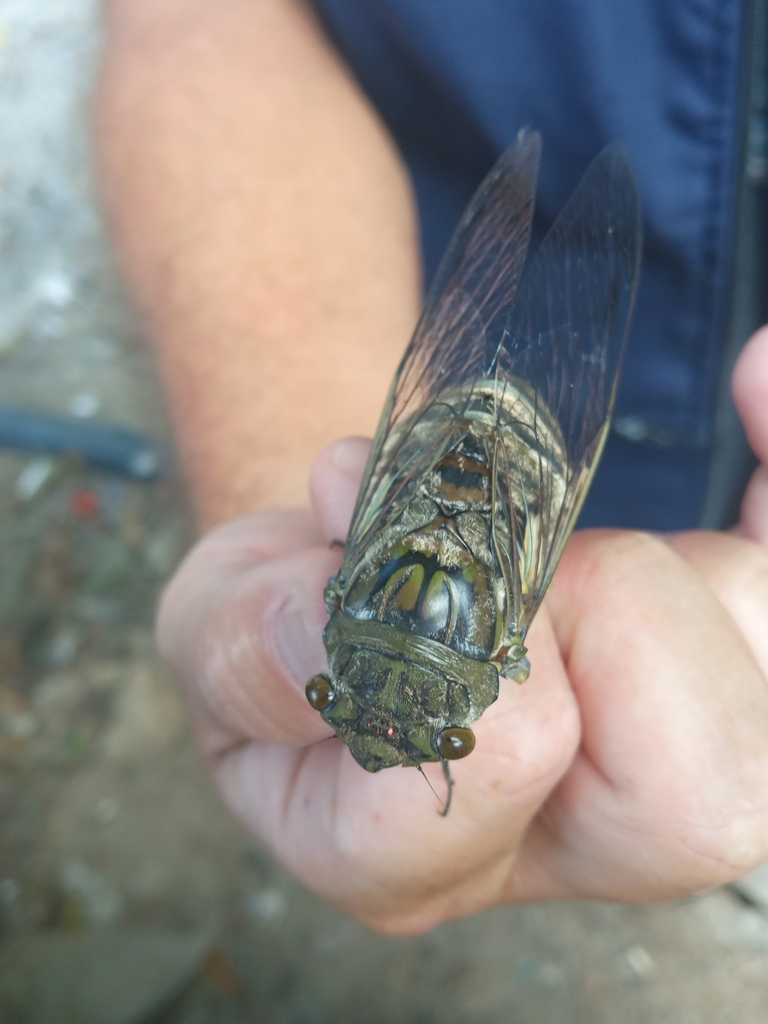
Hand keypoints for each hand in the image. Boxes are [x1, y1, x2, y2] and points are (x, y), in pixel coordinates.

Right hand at [157, 328, 767, 934]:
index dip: (472, 640)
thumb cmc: (282, 623)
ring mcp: (669, 770)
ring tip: (538, 550)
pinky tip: (756, 376)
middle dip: (590, 606)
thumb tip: (338, 605)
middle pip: (699, 778)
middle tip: (495, 564)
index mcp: (418, 860)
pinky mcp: (734, 666)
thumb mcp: (215, 627)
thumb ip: (252, 641)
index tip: (412, 570)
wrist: (345, 594)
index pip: (509, 769)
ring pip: (763, 664)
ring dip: (645, 562)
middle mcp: (570, 846)